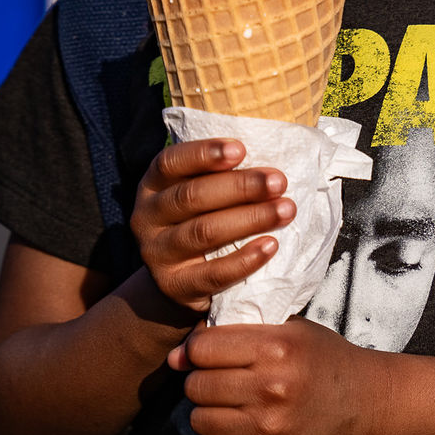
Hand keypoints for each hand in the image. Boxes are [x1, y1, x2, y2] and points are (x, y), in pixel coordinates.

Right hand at [131, 138, 294, 313]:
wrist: (181, 279)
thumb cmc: (205, 218)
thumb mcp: (203, 193)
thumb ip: (225, 175)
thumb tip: (276, 155)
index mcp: (154, 185)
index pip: (171, 162)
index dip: (204, 154)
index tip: (241, 149)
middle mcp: (148, 216)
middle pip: (192, 196)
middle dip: (240, 186)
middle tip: (279, 181)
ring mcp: (157, 253)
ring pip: (203, 232)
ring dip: (250, 219)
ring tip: (286, 210)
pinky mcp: (175, 285)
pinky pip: (212, 274)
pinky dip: (244, 260)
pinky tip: (271, 245)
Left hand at [170, 318, 381, 434]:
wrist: (361, 399)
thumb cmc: (324, 359)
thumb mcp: (292, 330)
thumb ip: (242, 330)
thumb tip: (179, 354)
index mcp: (278, 346)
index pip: (204, 347)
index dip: (198, 347)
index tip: (205, 349)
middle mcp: (271, 385)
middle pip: (197, 384)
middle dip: (200, 378)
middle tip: (217, 374)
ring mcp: (268, 422)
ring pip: (200, 418)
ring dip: (206, 407)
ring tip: (226, 397)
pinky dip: (219, 430)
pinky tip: (238, 417)